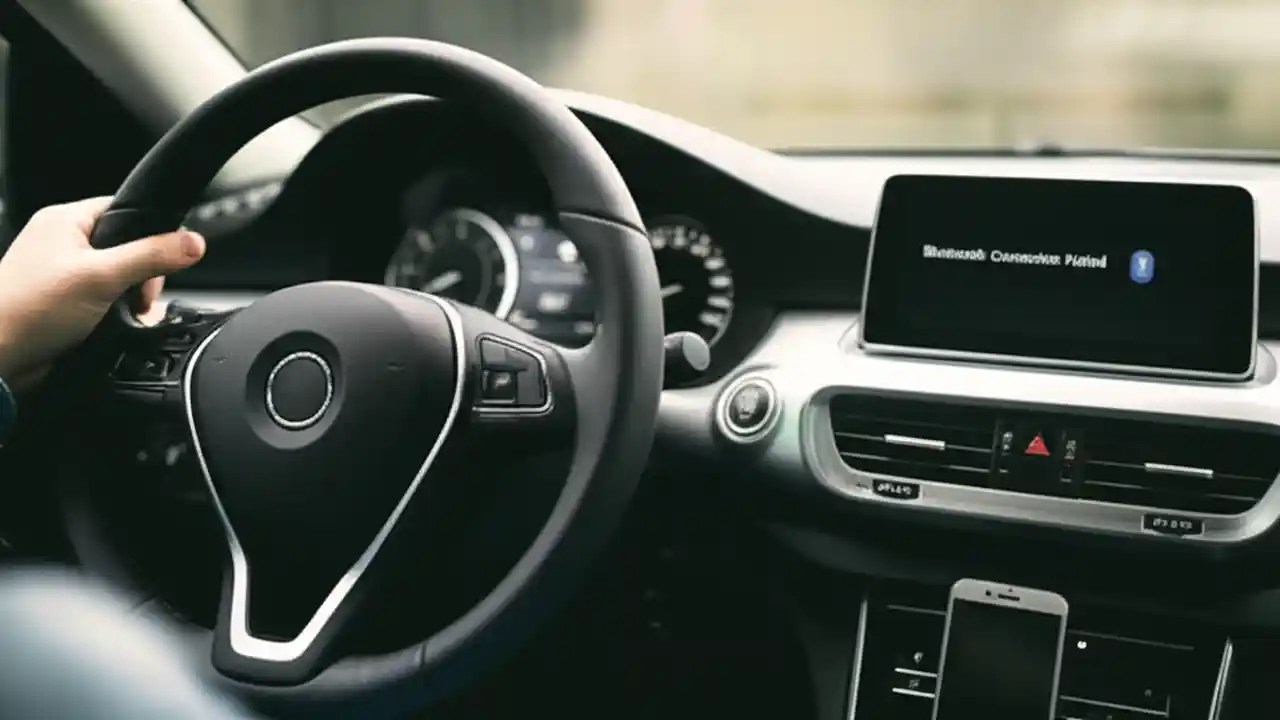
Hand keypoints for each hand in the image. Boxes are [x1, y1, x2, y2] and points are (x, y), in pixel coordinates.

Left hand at [0, 197, 205, 390]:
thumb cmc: (27, 310)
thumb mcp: (101, 276)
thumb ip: (151, 256)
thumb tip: (193, 242)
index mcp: (65, 221)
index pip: (125, 210)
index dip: (151, 232)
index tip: (164, 258)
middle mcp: (64, 245)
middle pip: (129, 247)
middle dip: (143, 275)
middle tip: (137, 296)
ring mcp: (65, 276)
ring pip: (121, 278)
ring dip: (131, 298)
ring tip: (125, 314)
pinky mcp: (67, 305)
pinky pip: (108, 302)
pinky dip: (118, 315)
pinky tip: (115, 326)